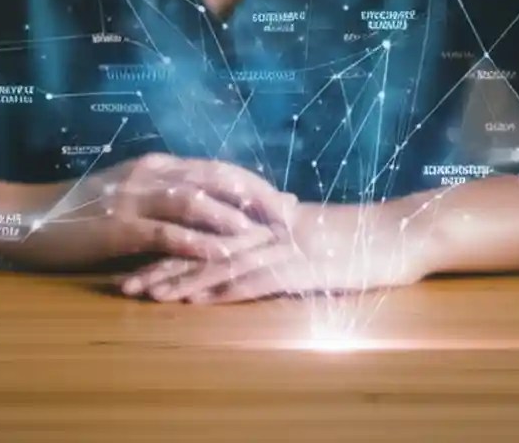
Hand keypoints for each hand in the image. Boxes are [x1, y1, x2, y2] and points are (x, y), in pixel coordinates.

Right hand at [1, 153, 297, 269]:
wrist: (27, 218)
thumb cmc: (80, 213)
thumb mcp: (128, 198)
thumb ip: (165, 202)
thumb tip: (209, 215)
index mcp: (157, 165)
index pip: (217, 168)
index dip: (254, 182)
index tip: (287, 198)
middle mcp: (150, 173)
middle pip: (216, 178)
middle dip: (257, 196)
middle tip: (290, 216)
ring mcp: (133, 197)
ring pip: (195, 200)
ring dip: (234, 217)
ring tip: (266, 234)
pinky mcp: (117, 226)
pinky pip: (164, 232)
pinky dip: (195, 242)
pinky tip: (220, 255)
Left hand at [118, 200, 439, 302]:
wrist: (396, 234)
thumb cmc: (355, 238)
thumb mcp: (307, 231)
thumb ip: (273, 233)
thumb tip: (246, 241)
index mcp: (261, 217)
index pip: (203, 230)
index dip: (165, 244)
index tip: (130, 258)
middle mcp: (264, 229)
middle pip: (200, 247)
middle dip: (159, 266)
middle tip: (122, 285)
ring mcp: (281, 248)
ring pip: (219, 264)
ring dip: (180, 282)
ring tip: (146, 296)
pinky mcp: (299, 269)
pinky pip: (254, 281)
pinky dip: (222, 291)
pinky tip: (195, 301)